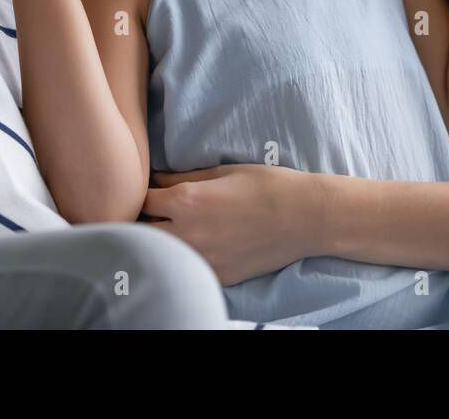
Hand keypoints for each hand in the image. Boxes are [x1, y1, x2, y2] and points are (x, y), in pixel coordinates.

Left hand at [144, 164, 317, 286]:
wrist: (304, 217)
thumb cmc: (267, 185)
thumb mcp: (223, 171)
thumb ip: (184, 177)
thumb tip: (158, 180)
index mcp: (187, 201)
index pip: (143, 200)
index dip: (145, 194)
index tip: (154, 193)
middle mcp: (188, 233)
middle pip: (144, 233)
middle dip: (146, 222)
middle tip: (159, 214)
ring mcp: (202, 259)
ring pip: (163, 255)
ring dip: (163, 244)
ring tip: (177, 231)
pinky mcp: (218, 276)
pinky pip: (189, 269)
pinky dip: (188, 259)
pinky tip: (200, 247)